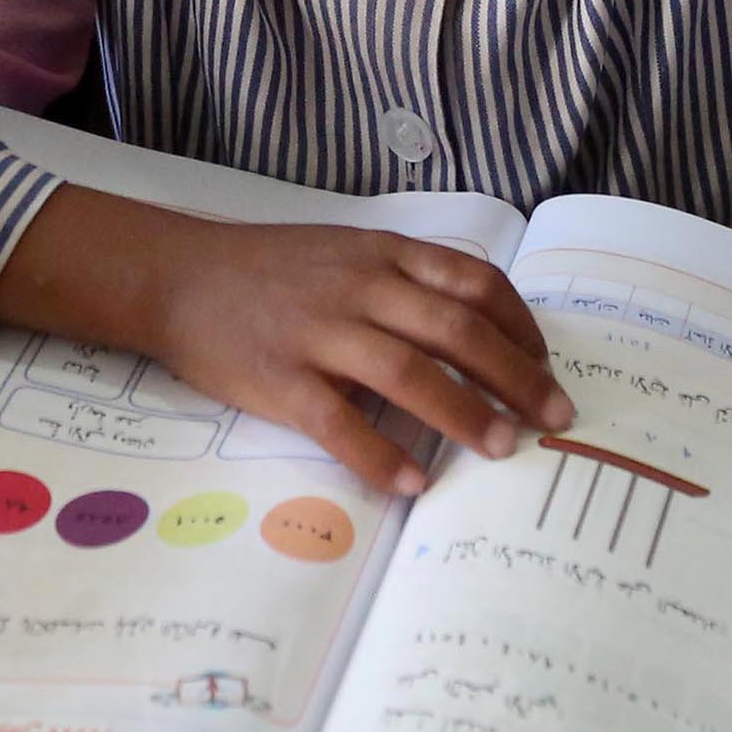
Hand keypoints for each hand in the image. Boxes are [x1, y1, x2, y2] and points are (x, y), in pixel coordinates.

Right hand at [0, 188, 572, 494]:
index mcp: (382, 253)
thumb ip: (403, 279)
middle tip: (554, 417)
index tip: (545, 363)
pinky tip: (414, 481)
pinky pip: (339, 422)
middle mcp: (360, 287)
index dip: (520, 324)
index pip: (472, 280)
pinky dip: (381, 454)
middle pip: (457, 328)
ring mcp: (319, 332)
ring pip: (408, 371)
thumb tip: (474, 329)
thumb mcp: (345, 250)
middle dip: (516, 375)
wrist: (177, 275)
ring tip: (502, 448)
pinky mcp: (279, 379)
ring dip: (465, 412)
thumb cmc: (268, 269)